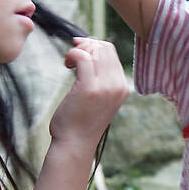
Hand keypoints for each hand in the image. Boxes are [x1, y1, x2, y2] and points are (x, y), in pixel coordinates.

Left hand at [47, 36, 130, 150]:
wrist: (75, 144)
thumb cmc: (80, 121)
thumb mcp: (98, 98)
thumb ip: (99, 77)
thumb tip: (88, 47)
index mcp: (122, 87)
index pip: (112, 52)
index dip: (94, 46)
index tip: (79, 54)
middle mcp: (118, 86)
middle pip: (105, 48)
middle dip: (86, 46)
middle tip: (72, 58)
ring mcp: (106, 87)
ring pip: (95, 50)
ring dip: (78, 50)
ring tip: (69, 63)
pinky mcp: (90, 88)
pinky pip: (82, 56)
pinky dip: (72, 55)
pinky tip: (66, 65)